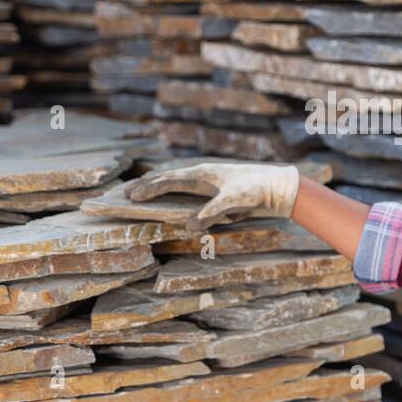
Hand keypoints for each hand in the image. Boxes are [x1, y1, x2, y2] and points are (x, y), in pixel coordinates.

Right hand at [127, 162, 299, 232]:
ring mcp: (209, 181)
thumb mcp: (233, 202)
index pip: (168, 181)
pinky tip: (172, 201)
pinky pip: (188, 190)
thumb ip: (210, 213)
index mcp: (202, 174)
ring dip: (159, 187)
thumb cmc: (255, 191)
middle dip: (147, 185)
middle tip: (125, 192)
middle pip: (168, 178)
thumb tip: (187, 227)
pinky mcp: (216, 189)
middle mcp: (202, 175)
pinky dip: (174, 193)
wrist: (277, 187)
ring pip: (177, 183)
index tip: (129, 196)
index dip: (148, 189)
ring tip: (143, 192)